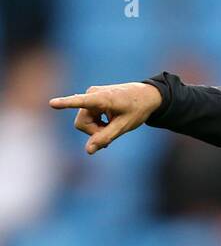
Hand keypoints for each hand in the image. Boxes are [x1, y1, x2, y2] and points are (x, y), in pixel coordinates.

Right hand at [48, 81, 163, 152]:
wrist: (145, 96)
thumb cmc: (136, 110)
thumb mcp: (123, 127)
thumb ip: (105, 138)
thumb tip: (88, 151)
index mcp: (102, 98)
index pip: (80, 102)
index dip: (65, 104)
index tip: (51, 103)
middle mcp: (92, 94)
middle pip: (81, 124)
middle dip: (94, 133)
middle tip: (110, 137)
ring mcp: (90, 96)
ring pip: (84, 123)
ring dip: (96, 130)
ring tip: (112, 127)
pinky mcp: (90, 99)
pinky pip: (87, 119)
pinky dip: (97, 125)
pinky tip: (108, 124)